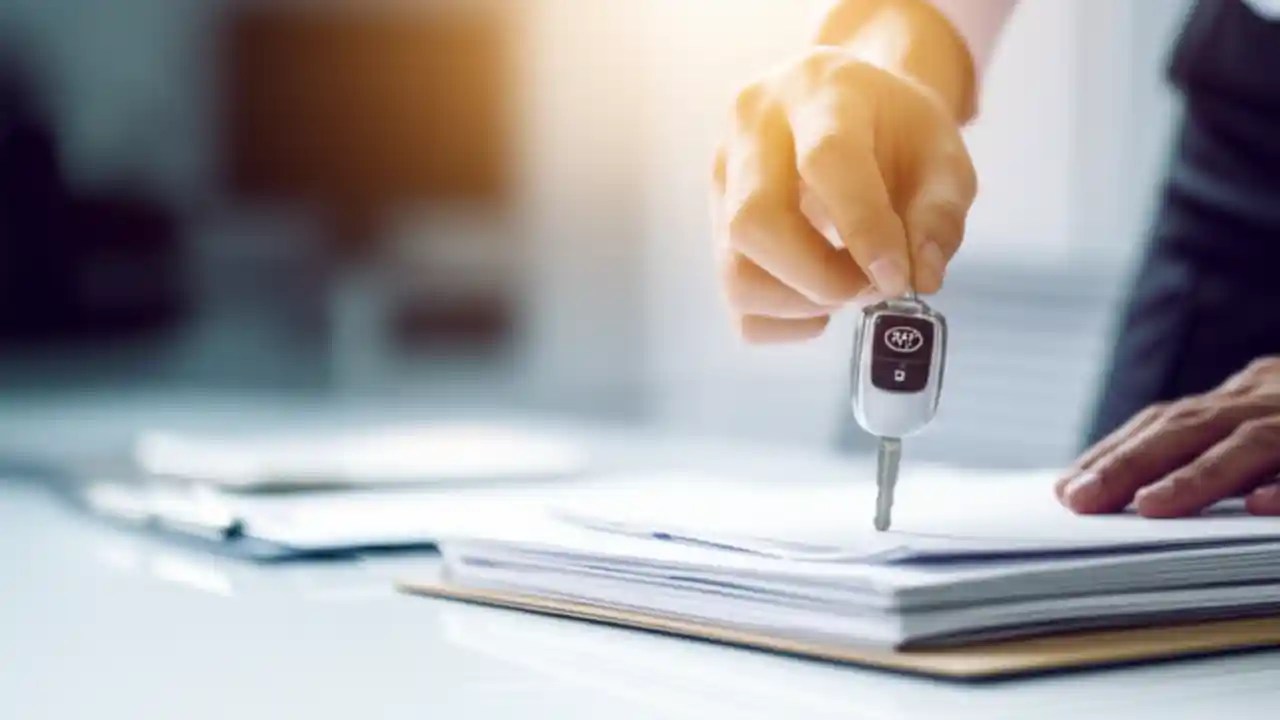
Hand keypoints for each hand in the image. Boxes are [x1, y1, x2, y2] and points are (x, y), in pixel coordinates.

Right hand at [711, 43, 976, 343]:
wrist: (848, 107)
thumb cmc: (896, 129)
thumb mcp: (941, 153)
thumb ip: (939, 211)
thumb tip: (919, 278)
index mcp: (818, 90)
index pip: (824, 160)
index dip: (863, 228)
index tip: (897, 277)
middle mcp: (750, 128)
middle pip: (753, 221)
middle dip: (819, 278)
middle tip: (870, 286)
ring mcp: (720, 179)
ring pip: (735, 271)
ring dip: (800, 303)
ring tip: (847, 287)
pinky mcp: (714, 224)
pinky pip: (737, 302)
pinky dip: (783, 321)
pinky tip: (817, 299)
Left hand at [1057, 357, 1279, 517]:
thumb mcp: (1273, 417)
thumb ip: (1226, 445)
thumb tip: (1144, 490)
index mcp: (1244, 398)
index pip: (1167, 422)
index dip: (1115, 453)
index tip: (1068, 488)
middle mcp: (1267, 399)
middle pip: (1190, 427)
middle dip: (1131, 464)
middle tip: (1082, 500)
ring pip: (1250, 441)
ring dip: (1195, 475)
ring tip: (1148, 505)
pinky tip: (1257, 505)